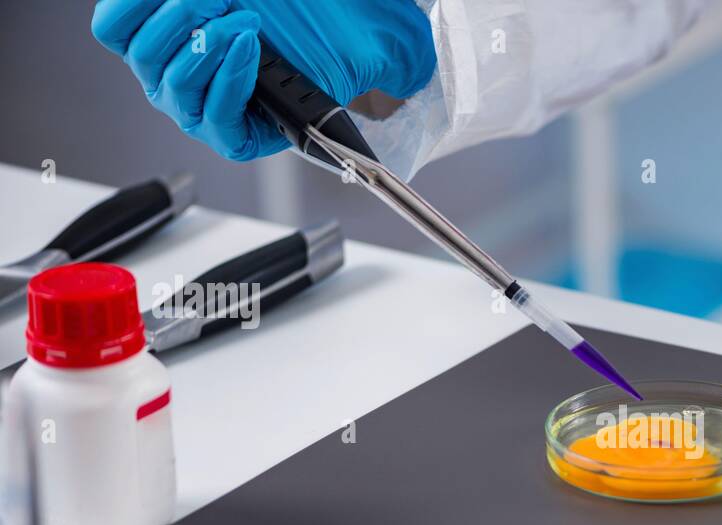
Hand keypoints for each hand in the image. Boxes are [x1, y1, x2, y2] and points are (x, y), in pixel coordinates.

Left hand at [91, 0, 435, 161]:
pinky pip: (115, 29)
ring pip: (147, 59)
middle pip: (178, 89)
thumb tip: (417, 79)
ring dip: (177, 20)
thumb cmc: (322, 14)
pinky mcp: (138, 29)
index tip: (252, 40)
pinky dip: (136, 7)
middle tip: (239, 13)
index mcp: (253, 124)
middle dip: (207, 45)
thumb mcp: (366, 46)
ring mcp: (168, 66)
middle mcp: (205, 102)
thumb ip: (397, 73)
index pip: (223, 127)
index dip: (230, 84)